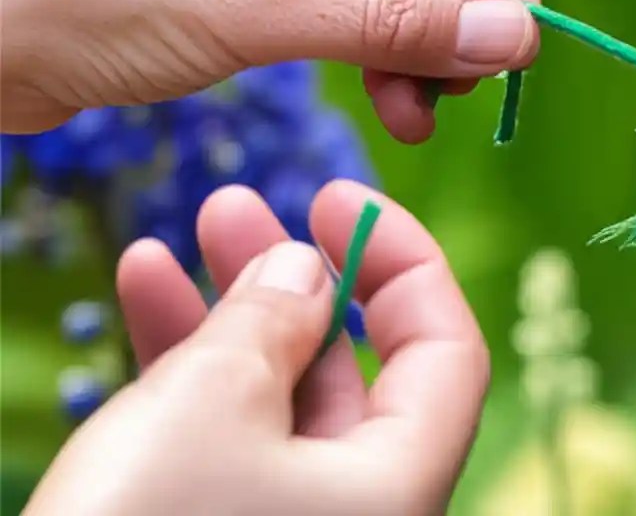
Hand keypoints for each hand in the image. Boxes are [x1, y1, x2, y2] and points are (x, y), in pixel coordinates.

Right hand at [24, 180, 489, 515]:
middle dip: (292, 280)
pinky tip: (142, 294)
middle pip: (351, 368)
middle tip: (236, 210)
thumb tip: (307, 268)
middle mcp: (358, 509)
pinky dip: (186, 370)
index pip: (446, 351)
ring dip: (226, 313)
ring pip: (275, 399)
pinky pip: (222, 440)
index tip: (340, 199)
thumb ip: (271, 321)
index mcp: (399, 483)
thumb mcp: (212, 405)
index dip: (405, 263)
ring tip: (174, 236)